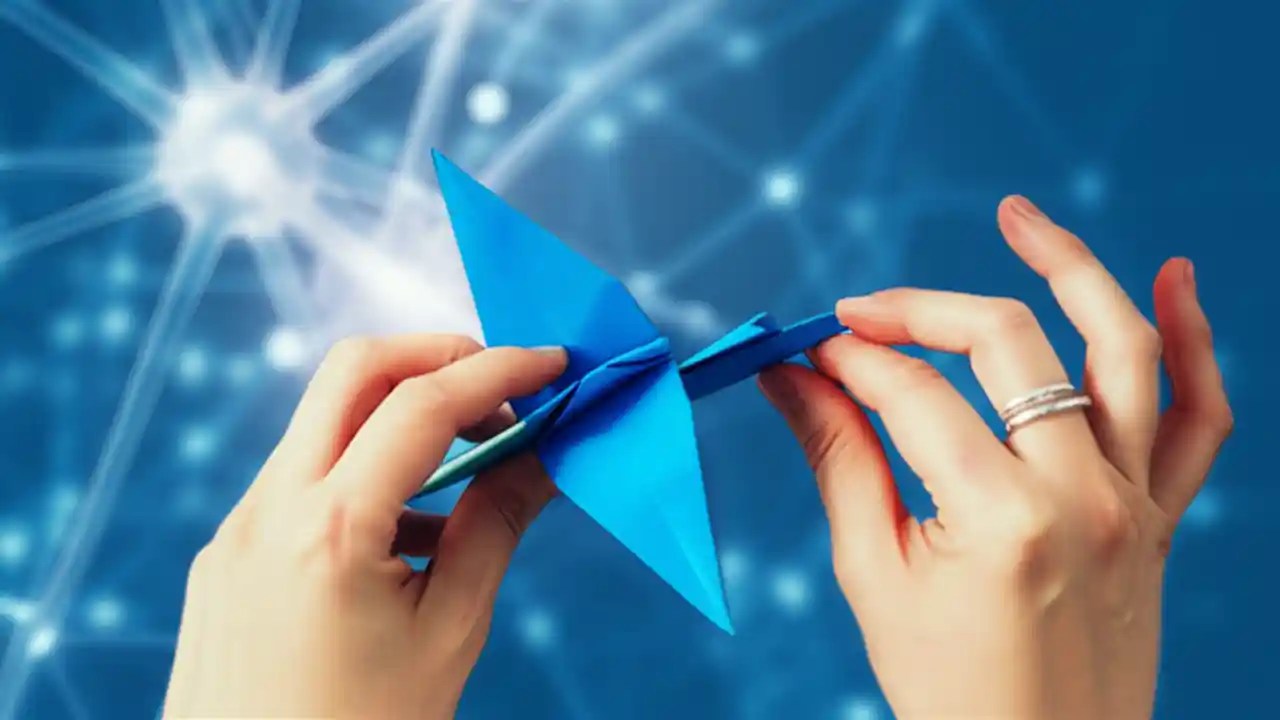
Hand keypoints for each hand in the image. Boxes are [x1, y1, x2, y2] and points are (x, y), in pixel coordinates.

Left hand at [163, 335, 567, 718]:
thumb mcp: (449, 633)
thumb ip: (494, 528)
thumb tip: (543, 457)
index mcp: (328, 532)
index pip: (422, 405)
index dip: (498, 370)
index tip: (552, 363)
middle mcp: (265, 512)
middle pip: (351, 371)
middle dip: (437, 356)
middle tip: (504, 386)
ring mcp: (235, 530)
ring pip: (322, 422)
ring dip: (401, 414)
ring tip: (473, 462)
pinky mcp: (225, 556)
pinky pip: (299, 479)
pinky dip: (363, 469)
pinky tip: (413, 525)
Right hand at [759, 196, 1231, 719]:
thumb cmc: (947, 688)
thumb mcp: (875, 575)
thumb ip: (837, 460)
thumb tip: (791, 377)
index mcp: (1001, 521)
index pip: (912, 395)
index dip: (850, 358)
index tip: (810, 350)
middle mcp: (1084, 497)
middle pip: (1008, 346)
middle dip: (922, 310)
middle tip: (863, 312)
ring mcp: (1138, 503)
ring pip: (1122, 351)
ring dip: (1073, 269)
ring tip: (1019, 216)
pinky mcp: (1164, 516)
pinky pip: (1203, 417)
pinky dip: (1196, 343)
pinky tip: (1175, 279)